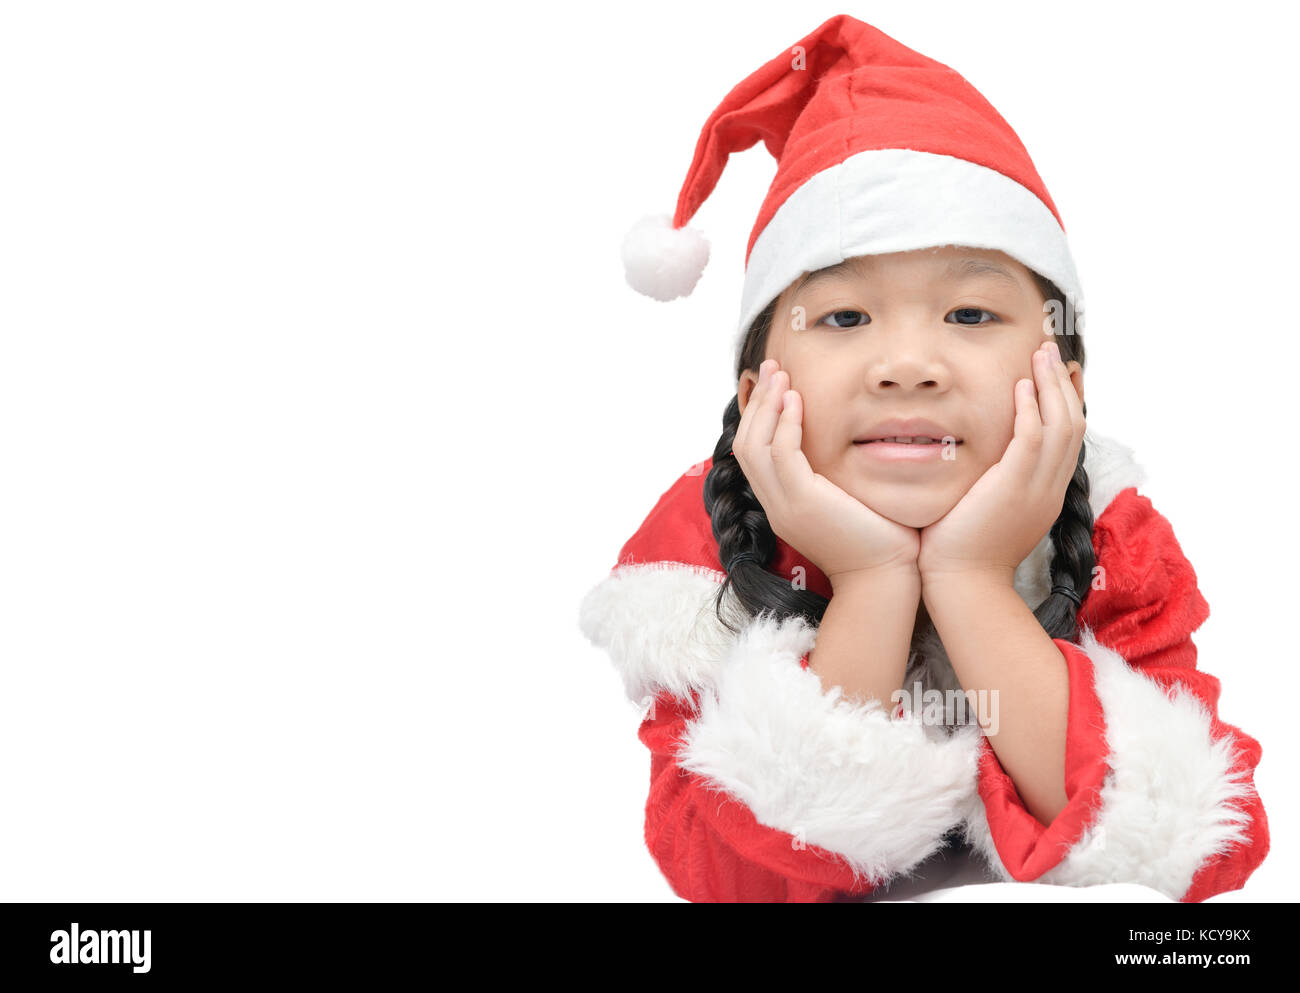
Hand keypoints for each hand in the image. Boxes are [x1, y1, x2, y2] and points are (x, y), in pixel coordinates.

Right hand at [733, 358, 920, 586]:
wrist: (886, 580)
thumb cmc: (883, 543)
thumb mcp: (851, 503)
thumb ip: (839, 476)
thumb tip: (854, 443)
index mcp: (784, 506)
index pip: (755, 455)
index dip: (759, 417)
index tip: (776, 387)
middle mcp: (776, 506)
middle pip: (744, 445)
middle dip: (756, 402)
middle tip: (771, 368)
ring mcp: (784, 505)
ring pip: (754, 445)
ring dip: (766, 405)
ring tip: (780, 374)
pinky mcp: (802, 502)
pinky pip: (781, 453)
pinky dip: (784, 423)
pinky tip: (797, 400)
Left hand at [917, 340, 1084, 584]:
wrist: (961, 585)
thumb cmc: (960, 553)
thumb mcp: (985, 511)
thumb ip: (988, 482)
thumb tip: (974, 463)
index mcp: (1044, 494)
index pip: (1066, 440)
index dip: (1066, 404)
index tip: (1059, 376)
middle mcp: (1049, 489)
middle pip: (1072, 425)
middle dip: (1063, 385)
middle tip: (1052, 353)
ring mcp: (1036, 488)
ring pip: (1059, 425)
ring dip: (1050, 386)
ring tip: (1040, 354)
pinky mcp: (1014, 487)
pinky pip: (1031, 438)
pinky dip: (1030, 409)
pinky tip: (1021, 386)